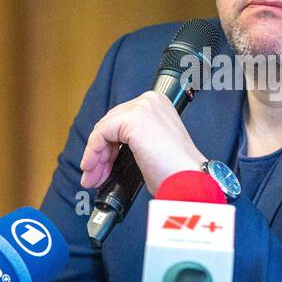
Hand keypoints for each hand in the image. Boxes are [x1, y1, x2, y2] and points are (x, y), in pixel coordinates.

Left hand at [80, 91, 205, 194]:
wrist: (188, 181)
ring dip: (95, 156)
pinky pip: (100, 134)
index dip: (108, 145)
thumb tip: (106, 151)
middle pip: (111, 123)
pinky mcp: (133, 119)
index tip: (101, 166)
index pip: (121, 119)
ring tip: (93, 177)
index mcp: (158, 104)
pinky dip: (93, 152)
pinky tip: (93, 168)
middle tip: (95, 174)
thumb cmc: (176, 172)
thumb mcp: (152, 147)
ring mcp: (142, 108)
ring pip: (104, 128)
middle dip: (100, 152)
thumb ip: (132, 141)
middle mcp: (150, 100)